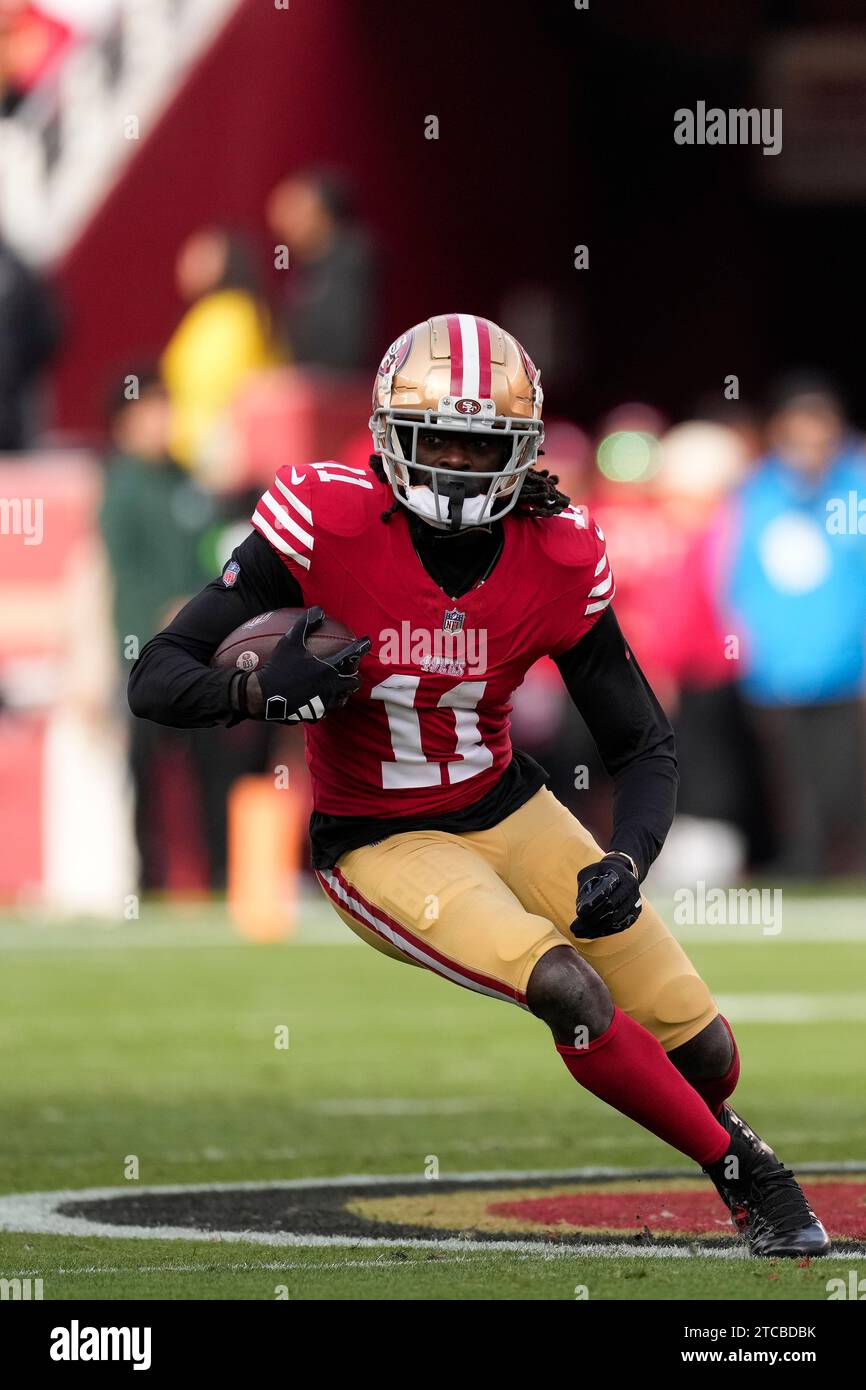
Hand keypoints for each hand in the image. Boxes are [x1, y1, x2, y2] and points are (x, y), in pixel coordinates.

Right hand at [249, 607, 369, 722]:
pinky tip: (323, 700)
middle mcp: (330, 687)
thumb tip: (319, 610)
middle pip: (353, 682)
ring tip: (341, 686)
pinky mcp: (314, 714)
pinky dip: (328, 704)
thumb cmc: (278, 666)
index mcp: (327, 669)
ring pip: (342, 698)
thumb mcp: (290, 642)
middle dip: (355, 675)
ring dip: (344, 691)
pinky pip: (327, 710)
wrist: (264, 696)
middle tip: (352, 669)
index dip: (362, 647)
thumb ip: (306, 624)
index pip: (352, 656)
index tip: (366, 642)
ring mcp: (323, 703)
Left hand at [570, 853, 641, 939]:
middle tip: (574, 928)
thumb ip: (584, 889)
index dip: (593, 901)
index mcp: (618, 872)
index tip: (579, 913)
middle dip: (591, 919)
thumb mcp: (588, 874)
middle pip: (611, 906)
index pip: (606, 888)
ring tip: (578, 934)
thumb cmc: (599, 874)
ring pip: (616, 919)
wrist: (620, 874)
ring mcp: (635, 900)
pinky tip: (590, 934)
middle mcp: (630, 886)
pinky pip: (620, 926)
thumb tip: (581, 910)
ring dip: (596, 929)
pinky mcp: (635, 912)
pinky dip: (604, 932)